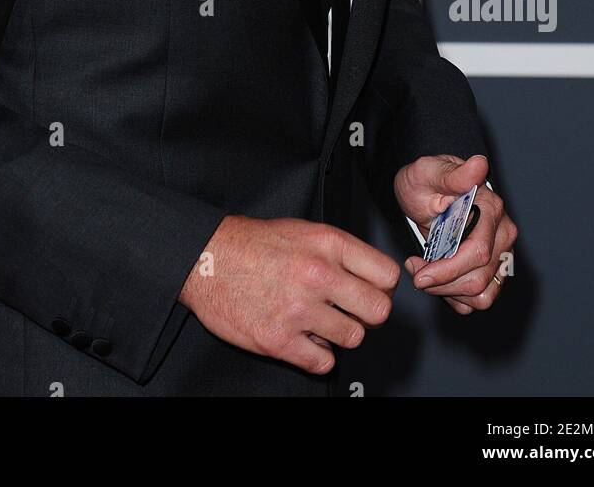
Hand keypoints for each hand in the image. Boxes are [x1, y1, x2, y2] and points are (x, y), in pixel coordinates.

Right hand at [179, 214, 400, 374]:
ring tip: (320, 322)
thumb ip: (339, 252)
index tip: (373, 291)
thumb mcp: (304, 230)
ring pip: (354, 338)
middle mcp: (317, 275)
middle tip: (351, 311)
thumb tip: (372, 275)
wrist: (206, 259)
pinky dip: (317, 355)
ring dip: (340, 334)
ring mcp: (298, 309)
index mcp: (327, 244)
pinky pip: (323, 363)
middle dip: (367, 314)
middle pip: (379, 311)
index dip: (383, 286)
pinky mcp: (279, 340)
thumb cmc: (252, 244)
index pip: (387, 275)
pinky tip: (305, 337)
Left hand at [394, 153, 517, 314]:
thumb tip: (479, 164)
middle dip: (441, 282)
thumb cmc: (426, 179)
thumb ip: (453, 175)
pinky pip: (480, 299)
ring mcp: (501, 254)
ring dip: (448, 291)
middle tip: (414, 268)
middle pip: (479, 279)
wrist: (425, 189)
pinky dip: (456, 296)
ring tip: (424, 271)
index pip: (478, 253)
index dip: (447, 270)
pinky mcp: (494, 270)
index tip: (419, 273)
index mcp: (492, 209)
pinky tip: (438, 277)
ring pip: (481, 295)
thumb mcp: (428, 172)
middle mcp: (503, 233)